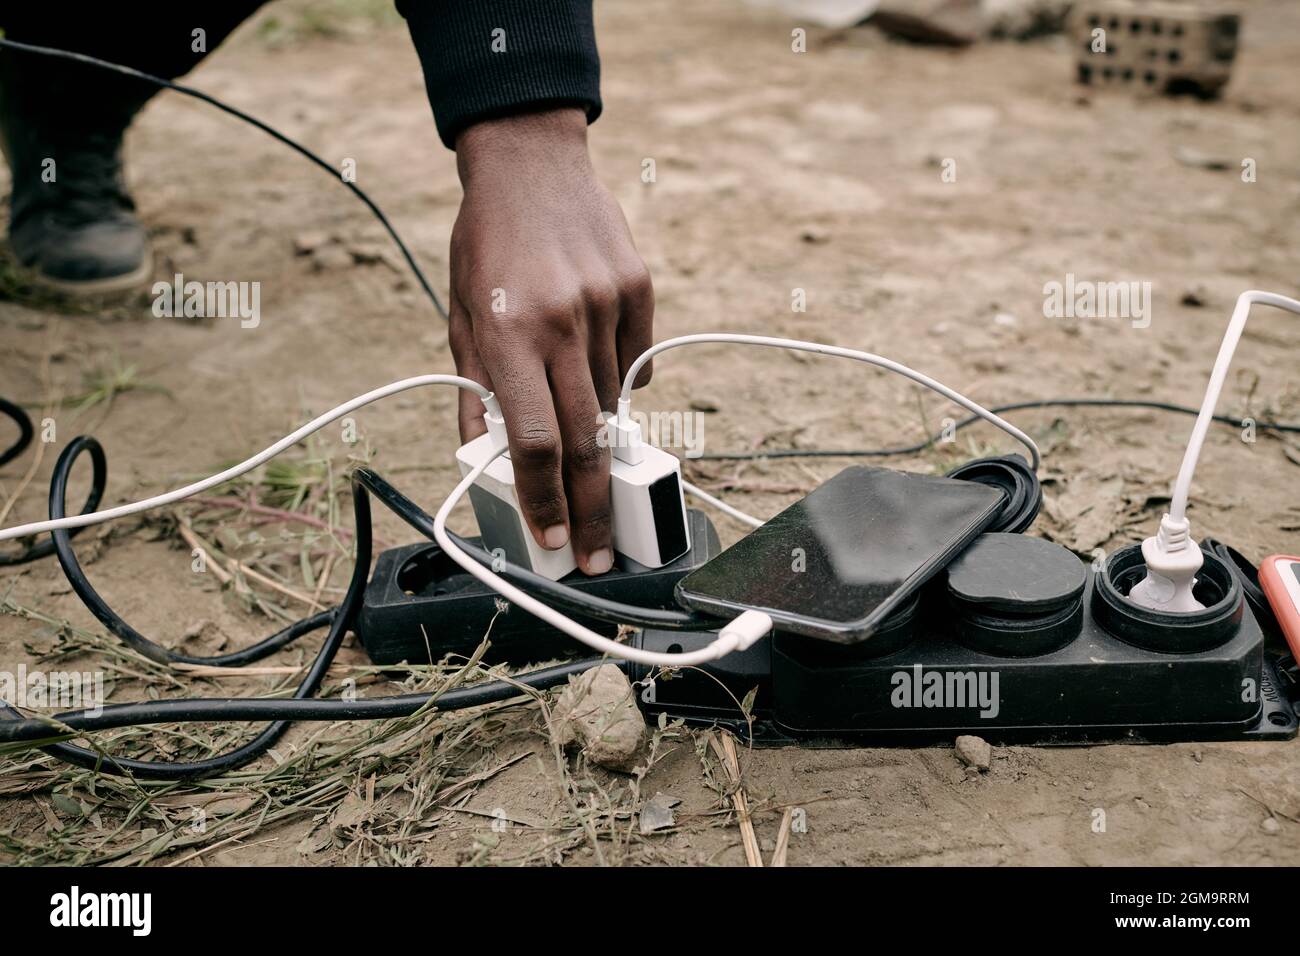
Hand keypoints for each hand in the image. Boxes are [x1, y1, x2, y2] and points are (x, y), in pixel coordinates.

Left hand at [448, 107, 653, 574]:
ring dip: (596, 428)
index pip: (532, 442)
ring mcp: (608, 304)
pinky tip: (596, 362)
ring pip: (612, 404)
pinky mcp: (640, 289)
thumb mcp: (460, 318)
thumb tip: (486, 459)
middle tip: (601, 552)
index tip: (555, 539)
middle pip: (586, 442)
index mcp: (508, 334)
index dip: (544, 501)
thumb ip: (475, 391)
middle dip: (594, 509)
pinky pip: (636, 363)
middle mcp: (562, 323)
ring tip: (573, 403)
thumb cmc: (484, 246)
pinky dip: (619, 382)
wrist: (530, 164)